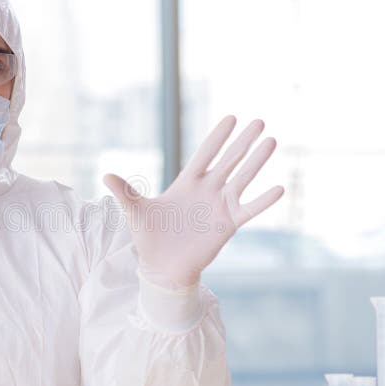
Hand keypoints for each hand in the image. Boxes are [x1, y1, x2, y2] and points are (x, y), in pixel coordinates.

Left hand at [104, 115, 283, 287]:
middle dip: (243, 142)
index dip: (218, 137)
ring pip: (242, 179)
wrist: (162, 267)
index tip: (231, 118)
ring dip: (257, 161)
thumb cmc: (149, 237)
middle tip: (260, 121)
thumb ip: (126, 193)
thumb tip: (105, 176)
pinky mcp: (228, 224)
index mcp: (186, 183)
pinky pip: (249, 209)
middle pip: (229, 160)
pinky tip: (279, 188)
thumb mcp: (135, 212)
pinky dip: (263, 200)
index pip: (205, 154)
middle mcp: (207, 190)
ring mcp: (219, 206)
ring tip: (272, 141)